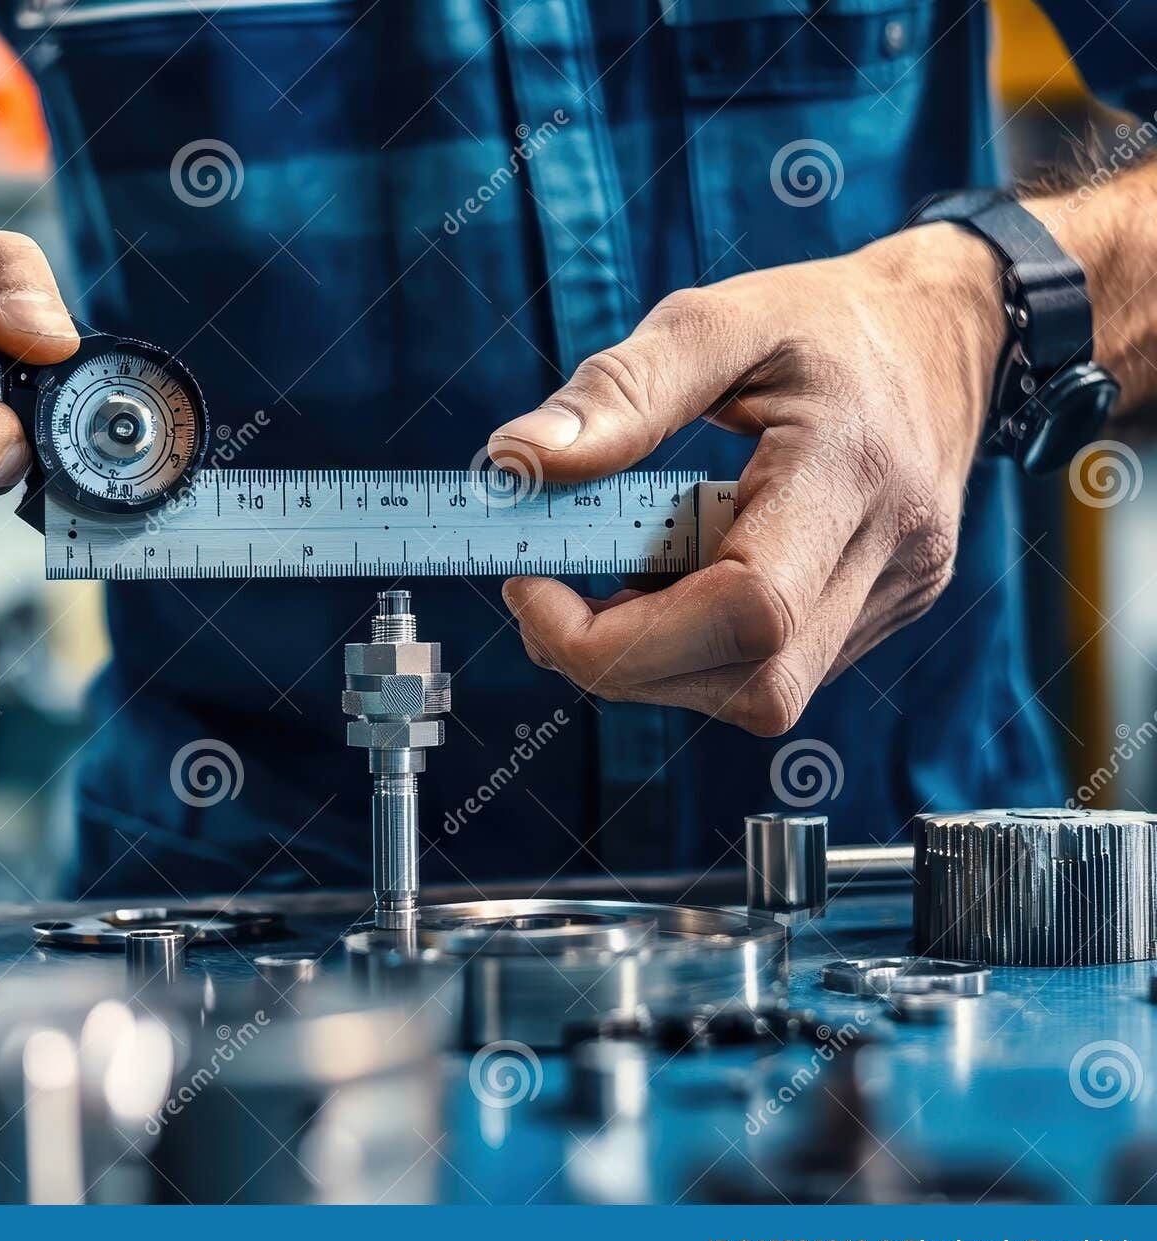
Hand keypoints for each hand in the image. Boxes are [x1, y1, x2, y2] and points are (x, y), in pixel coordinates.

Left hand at [491, 223, 1005, 735]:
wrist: (950, 334)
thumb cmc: (829, 320)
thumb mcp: (717, 320)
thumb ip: (618, 392)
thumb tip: (514, 461)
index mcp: (853, 470)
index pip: (748, 609)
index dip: (622, 635)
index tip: (530, 588)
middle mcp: (891, 556)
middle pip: (753, 682)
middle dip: (621, 663)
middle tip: (546, 597)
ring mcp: (895, 599)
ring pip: (761, 696)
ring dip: (655, 664)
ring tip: (614, 580)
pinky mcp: (881, 618)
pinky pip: (775, 673)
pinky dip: (698, 651)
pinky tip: (674, 585)